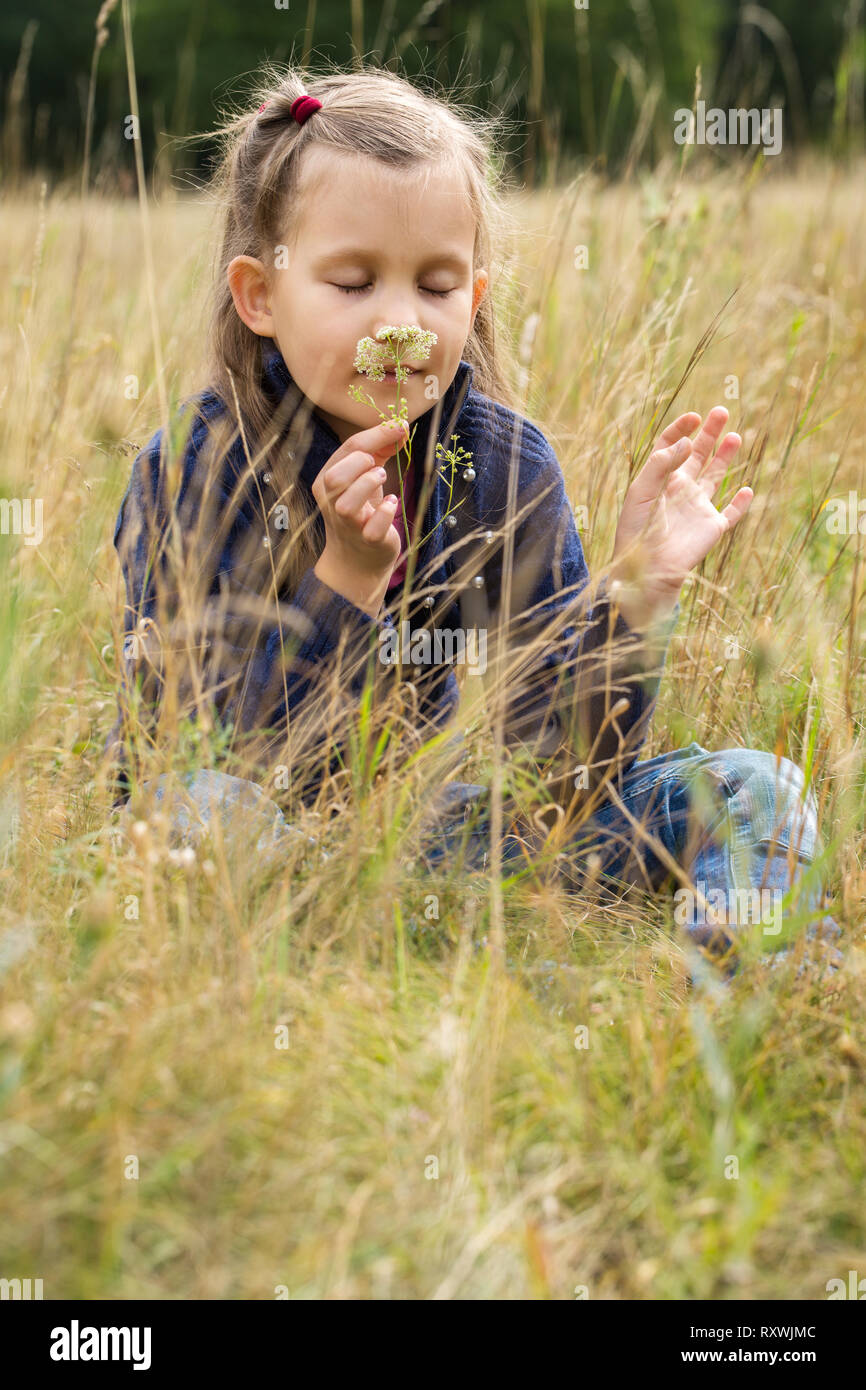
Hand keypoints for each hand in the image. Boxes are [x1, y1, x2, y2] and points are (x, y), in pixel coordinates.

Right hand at [312, 417, 409, 613]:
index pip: (346, 450)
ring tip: (383, 480)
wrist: (359, 559)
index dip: (376, 434)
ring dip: (368, 485)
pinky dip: (385, 512)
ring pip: (346, 503)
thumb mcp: (366, 478)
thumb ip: (381, 451)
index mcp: (327, 482)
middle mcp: (332, 503)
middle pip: (335, 476)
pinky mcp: (367, 541)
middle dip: (360, 463)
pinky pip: (372, 527)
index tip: (400, 426)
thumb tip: (401, 427)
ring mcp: (348, 524)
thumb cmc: (364, 511)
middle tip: (379, 466)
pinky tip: (391, 504)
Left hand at [610, 406, 752, 627]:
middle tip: (721, 411)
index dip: (681, 430)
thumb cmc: (636, 533)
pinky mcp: (712, 528)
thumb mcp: (641, 493)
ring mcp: (697, 508)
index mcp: (659, 481)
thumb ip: (660, 465)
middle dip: (708, 433)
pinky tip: (748, 490)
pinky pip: (731, 513)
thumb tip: (688, 442)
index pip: (671, 447)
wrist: (646, 571)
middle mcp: (679, 491)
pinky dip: (741, 503)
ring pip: (716, 476)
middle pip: (696, 455)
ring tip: (736, 435)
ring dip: (725, 456)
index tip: (693, 417)